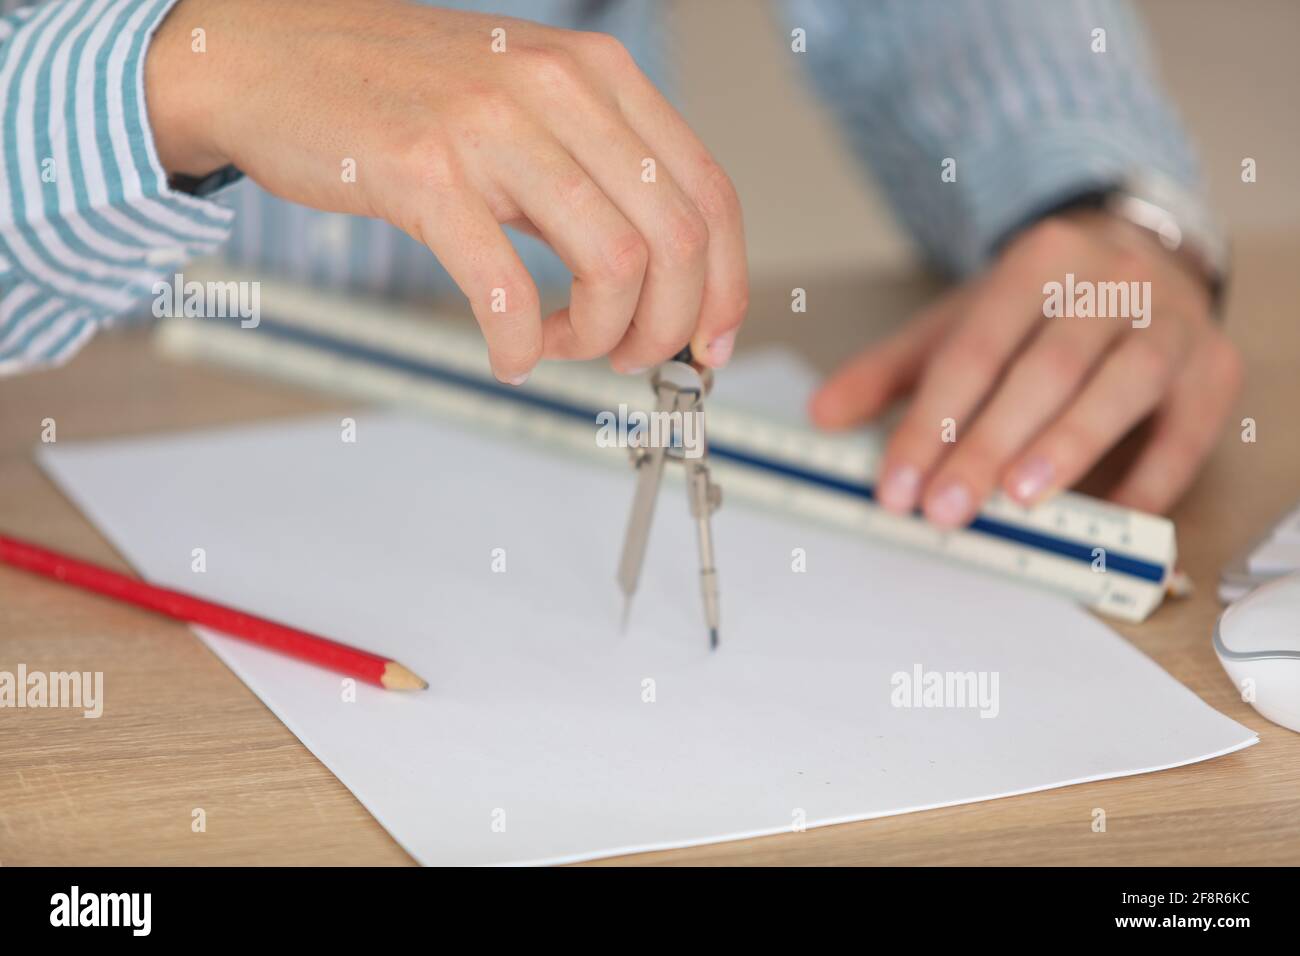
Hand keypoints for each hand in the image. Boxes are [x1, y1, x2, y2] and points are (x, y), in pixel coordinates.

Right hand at [145, 0, 746, 382]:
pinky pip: (506, 289)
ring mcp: (492, 127)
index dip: (725, 286)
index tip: (708, 343)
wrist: (269, 55)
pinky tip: (509, 354)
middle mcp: (560, 89)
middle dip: (666, 328)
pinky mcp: (424, 173)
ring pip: (613, 265)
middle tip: (626, 356)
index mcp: (598, 74)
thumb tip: (657, 275)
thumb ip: (593, 170)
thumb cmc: (397, 90)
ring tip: (560, 344)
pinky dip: (521, 345)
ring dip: (598, 337)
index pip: (710, 194)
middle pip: (677, 241)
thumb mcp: (525, 105)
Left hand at [810, 211, 1241, 522]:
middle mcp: (1110, 283)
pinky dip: (1150, 478)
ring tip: (1021, 499)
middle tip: (945, 507)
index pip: (973, 351)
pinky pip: (1187, 430)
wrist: (1139, 254)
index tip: (896, 486)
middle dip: (988, 444)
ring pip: (1120, 386)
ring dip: (1068, 446)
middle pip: (1044, 369)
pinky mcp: (1213, 370)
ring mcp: (1170, 323)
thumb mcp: (959, 323)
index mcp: (1036, 263)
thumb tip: (822, 415)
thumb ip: (890, 372)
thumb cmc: (1037, 308)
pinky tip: (1110, 519)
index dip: (932, 423)